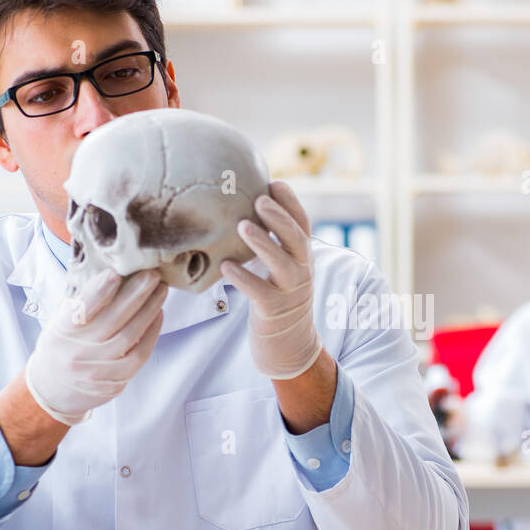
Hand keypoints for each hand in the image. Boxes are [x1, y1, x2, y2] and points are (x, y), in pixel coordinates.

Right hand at [24, 268, 167, 425]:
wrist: (52, 389)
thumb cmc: (61, 345)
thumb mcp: (60, 321)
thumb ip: (80, 300)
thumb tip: (108, 268)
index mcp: (61, 332)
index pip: (80, 311)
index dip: (99, 292)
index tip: (115, 273)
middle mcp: (78, 353)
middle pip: (113, 320)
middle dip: (136, 294)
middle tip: (152, 275)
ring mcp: (97, 370)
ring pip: (130, 336)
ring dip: (149, 310)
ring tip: (160, 290)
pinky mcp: (114, 382)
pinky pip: (139, 354)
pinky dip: (152, 332)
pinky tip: (158, 314)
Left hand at [220, 181, 322, 379]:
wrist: (290, 346)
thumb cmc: (277, 300)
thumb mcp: (280, 269)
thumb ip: (271, 244)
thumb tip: (240, 209)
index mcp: (303, 257)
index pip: (303, 224)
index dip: (291, 203)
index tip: (275, 182)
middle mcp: (302, 271)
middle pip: (297, 239)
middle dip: (280, 217)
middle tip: (260, 199)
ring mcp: (290, 292)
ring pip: (281, 263)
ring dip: (263, 243)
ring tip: (242, 225)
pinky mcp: (274, 311)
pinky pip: (260, 292)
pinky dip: (244, 278)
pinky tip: (226, 267)